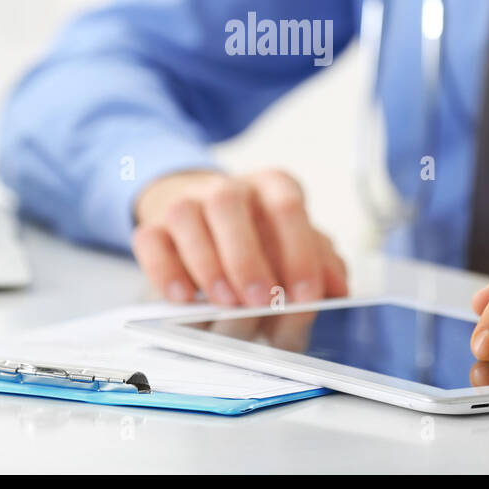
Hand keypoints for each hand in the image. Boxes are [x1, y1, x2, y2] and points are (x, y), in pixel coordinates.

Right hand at [132, 169, 347, 306]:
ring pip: (186, 217)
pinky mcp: (152, 227)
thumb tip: (338, 289)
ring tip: (226, 302)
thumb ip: (320, 263)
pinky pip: (150, 241)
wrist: (204, 220)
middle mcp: (226, 187)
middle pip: (229, 203)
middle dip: (247, 258)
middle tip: (261, 301)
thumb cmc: (259, 237)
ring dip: (207, 264)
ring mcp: (184, 202)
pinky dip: (165, 271)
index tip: (306, 294)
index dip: (298, 251)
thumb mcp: (295, 244)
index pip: (287, 206)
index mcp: (272, 185)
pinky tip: (184, 298)